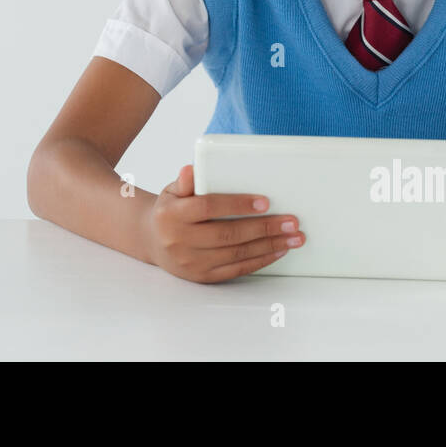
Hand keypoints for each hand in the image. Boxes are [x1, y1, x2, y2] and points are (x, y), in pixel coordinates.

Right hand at [143, 164, 304, 283]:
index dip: (237, 205)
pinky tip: (278, 250)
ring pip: (236, 254)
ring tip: (293, 237)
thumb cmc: (170, 210)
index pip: (208, 207)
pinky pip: (236, 269)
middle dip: (264, 228)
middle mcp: (180, 241)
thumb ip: (186, 181)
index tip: (265, 201)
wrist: (152, 240)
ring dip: (269, 245)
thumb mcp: (172, 191)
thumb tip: (191, 169)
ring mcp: (192, 263)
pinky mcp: (203, 277)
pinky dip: (260, 260)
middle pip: (228, 234)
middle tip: (291, 222)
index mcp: (172, 215)